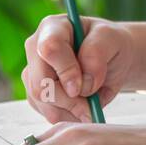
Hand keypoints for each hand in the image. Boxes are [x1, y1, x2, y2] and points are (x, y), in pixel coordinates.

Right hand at [22, 15, 140, 123]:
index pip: (50, 49)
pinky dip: (69, 117)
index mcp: (52, 27)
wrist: (111, 59)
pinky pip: (48, 113)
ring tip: (91, 105)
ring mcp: (33, 73)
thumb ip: (97, 54)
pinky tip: (83, 108)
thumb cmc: (110, 43)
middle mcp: (36, 49)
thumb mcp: (111, 39)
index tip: (82, 86)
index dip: (66, 71)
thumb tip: (84, 83)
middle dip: (69, 100)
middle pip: (40, 84)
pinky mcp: (36, 94)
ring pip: (43, 103)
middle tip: (91, 105)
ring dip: (71, 111)